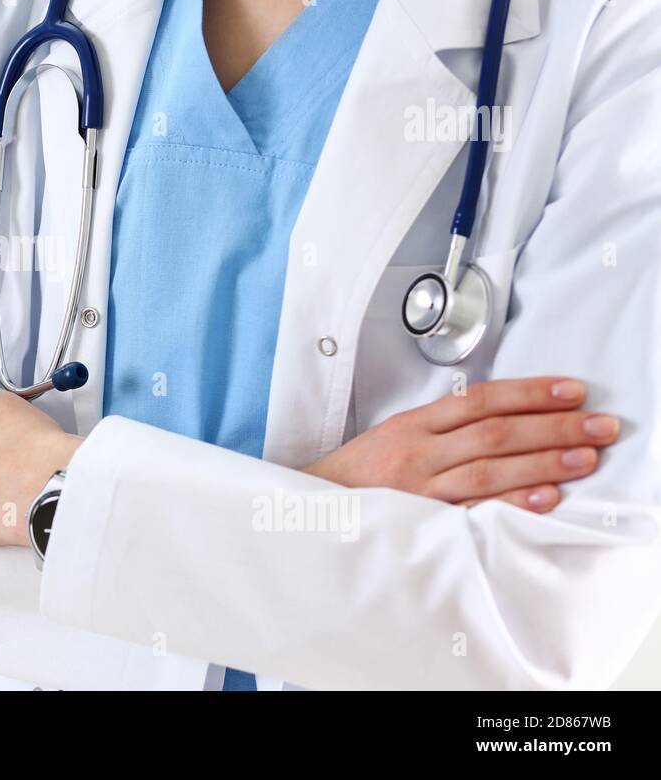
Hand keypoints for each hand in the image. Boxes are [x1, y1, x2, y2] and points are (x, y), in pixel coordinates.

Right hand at [304, 376, 617, 510]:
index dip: (530, 393)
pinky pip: (475, 510)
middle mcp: (418, 453)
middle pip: (495, 433)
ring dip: (545, 462)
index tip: (573, 390)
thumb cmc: (356, 476)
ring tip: (587, 457)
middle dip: (553, 426)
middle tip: (599, 424)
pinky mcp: (423, 522)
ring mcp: (421, 489)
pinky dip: (513, 503)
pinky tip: (546, 497)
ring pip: (490, 469)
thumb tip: (495, 413)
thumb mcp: (392, 436)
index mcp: (412, 425)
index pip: (480, 400)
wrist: (311, 510)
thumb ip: (439, 426)